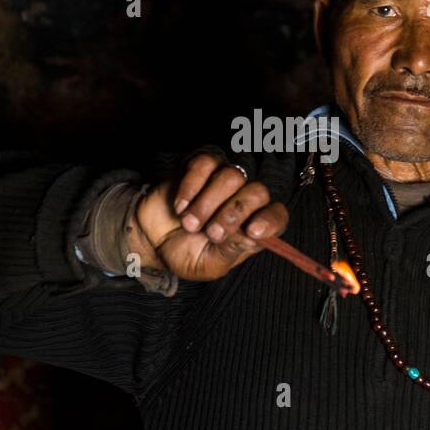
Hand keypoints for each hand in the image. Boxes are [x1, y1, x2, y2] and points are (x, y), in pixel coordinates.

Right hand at [131, 153, 288, 281]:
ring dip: (208, 204)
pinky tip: (180, 206)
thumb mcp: (209, 265)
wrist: (152, 241)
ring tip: (190, 224)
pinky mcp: (200, 168)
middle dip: (233, 214)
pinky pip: (205, 164)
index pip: (277, 216)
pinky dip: (192, 186)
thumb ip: (231, 250)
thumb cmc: (186, 255)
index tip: (252, 231)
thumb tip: (251, 235)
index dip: (270, 220)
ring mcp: (223, 181)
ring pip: (232, 177)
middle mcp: (243, 201)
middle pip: (257, 192)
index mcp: (253, 227)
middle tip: (211, 233)